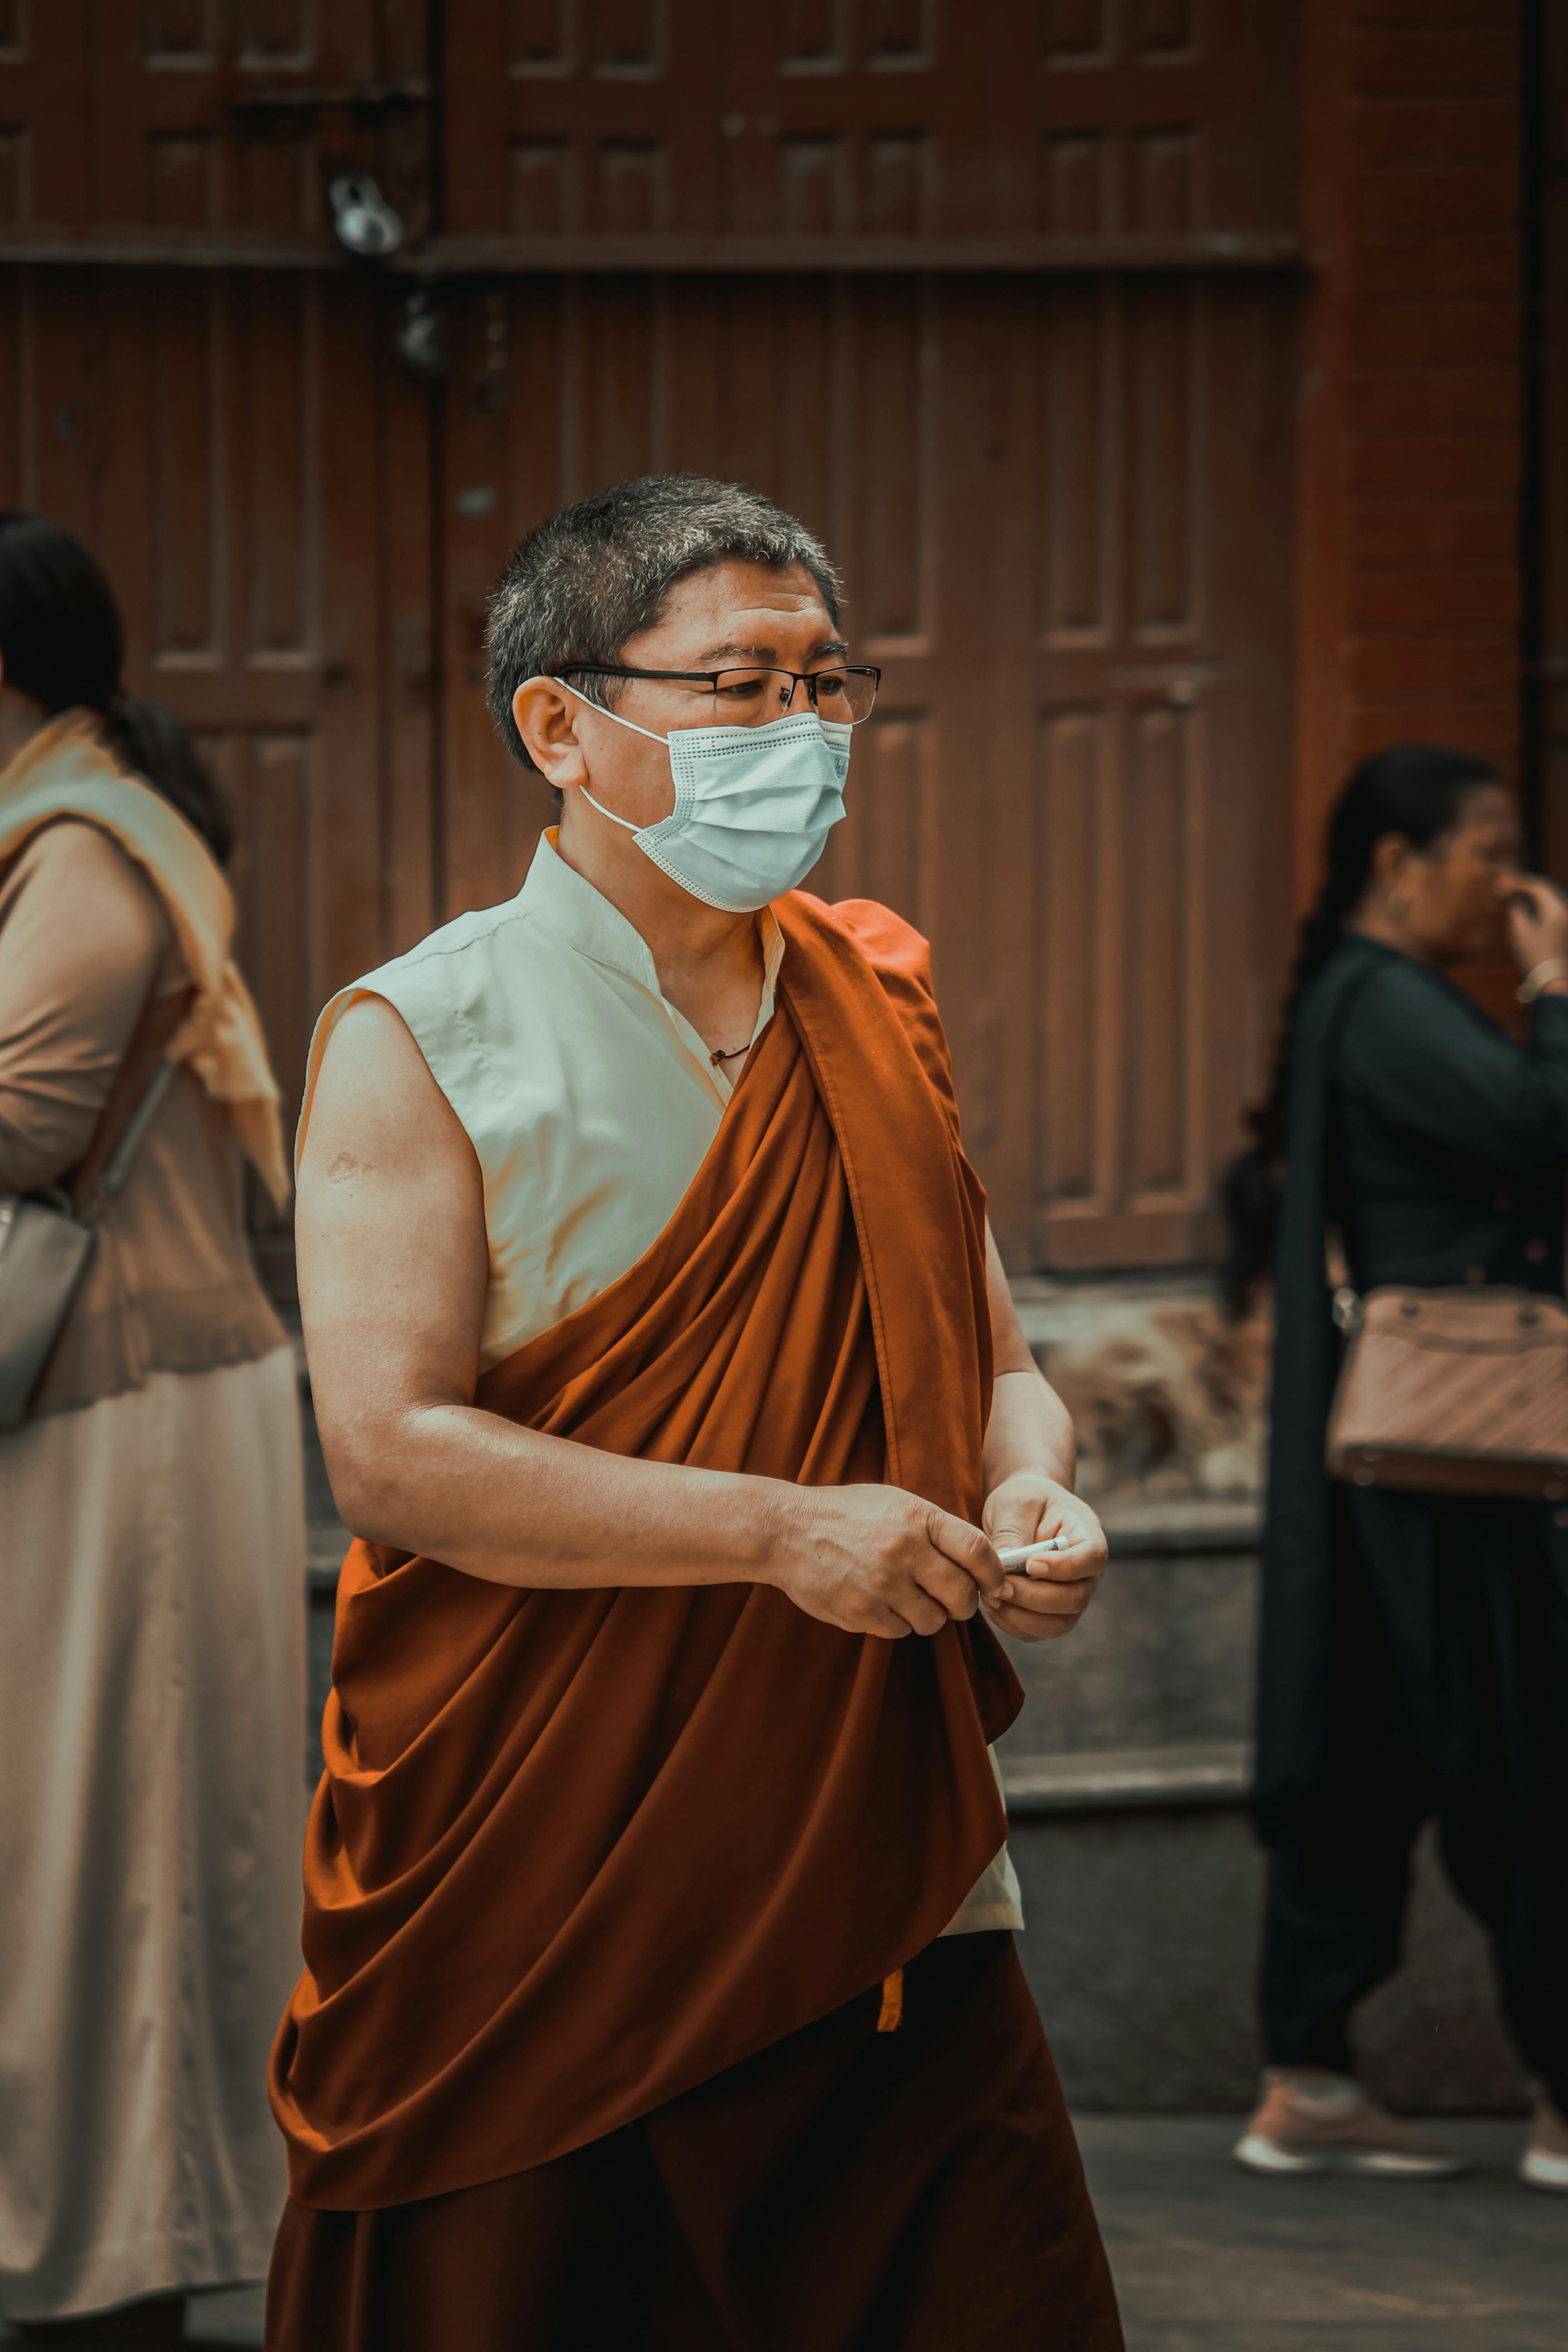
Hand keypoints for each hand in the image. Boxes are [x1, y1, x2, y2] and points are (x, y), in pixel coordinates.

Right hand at [764, 1483, 1003, 1639]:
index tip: (994, 1584)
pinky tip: (879, 1601)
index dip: (994, 1574)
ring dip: (928, 1615)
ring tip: (908, 1597)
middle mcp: (903, 1550)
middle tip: (954, 1600)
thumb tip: (982, 1562)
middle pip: (962, 1595)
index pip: (977, 1551)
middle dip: (964, 1604)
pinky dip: (896, 1622)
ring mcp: (880, 1584)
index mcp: (917, 1518)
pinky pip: (899, 1631)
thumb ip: (937, 1529)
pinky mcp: (860, 1612)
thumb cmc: (848, 1515)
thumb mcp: (896, 1503)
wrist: (785, 1530)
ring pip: (933, 1621)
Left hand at [980, 1472, 1106, 1642]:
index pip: (1092, 1558)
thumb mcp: (1016, 1503)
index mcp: (1087, 1535)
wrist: (1021, 1511)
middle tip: (998, 1586)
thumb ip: (1013, 1531)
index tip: (1030, 1564)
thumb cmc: (1023, 1500)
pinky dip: (1013, 1624)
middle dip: (1034, 1598)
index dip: (1064, 1567)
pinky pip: (1038, 1631)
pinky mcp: (1051, 1612)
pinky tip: (992, 1605)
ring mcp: (1071, 1596)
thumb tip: (1003, 1564)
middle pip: (1076, 1599)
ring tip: (991, 1596)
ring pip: (1058, 1623)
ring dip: (1022, 1617)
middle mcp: (1086, 1572)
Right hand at [1504, 874, 1567, 976]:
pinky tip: (1529, 906)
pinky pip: (1551, 906)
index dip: (1519, 884)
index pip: (1537, 887)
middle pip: (1546, 889)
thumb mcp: (1520, 932)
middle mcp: (1564, 910)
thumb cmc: (1534, 955)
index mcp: (1555, 909)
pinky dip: (1539, 903)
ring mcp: (1565, 918)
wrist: (1552, 977)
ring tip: (1517, 894)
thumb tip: (1516, 901)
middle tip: (1510, 885)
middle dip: (1527, 885)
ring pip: (1549, 897)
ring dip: (1533, 893)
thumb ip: (1517, 911)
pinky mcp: (1564, 926)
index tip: (1504, 885)